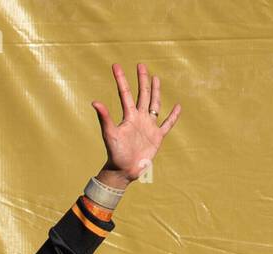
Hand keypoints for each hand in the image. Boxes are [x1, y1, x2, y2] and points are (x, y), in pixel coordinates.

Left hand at [90, 62, 180, 187]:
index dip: (121, 80)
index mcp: (129, 116)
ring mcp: (149, 126)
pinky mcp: (157, 137)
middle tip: (141, 65)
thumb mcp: (110, 134)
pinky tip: (177, 106)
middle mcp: (139, 118)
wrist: (124, 170)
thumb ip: (105, 118)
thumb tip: (94, 102)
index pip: (125, 93)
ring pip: (154, 104)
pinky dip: (173, 116)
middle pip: (143, 94)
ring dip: (156, 91)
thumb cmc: (115, 153)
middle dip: (142, 80)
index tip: (115, 65)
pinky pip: (167, 124)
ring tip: (156, 77)